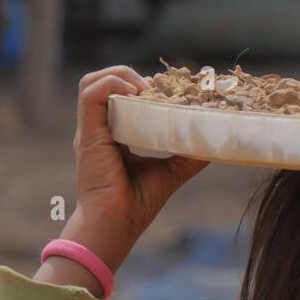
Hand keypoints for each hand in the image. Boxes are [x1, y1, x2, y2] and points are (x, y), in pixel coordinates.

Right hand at [72, 66, 208, 263]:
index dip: (142, 87)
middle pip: (104, 83)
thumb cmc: (136, 205)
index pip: (120, 97)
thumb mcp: (169, 173)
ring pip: (92, 81)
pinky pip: (91, 92)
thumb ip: (187, 156)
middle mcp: (97, 129)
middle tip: (159, 89)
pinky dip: (113, 84)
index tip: (168, 92)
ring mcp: (89, 129)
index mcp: (111, 136)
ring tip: (146, 89)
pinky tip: (136, 94)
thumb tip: (212, 144)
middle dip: (132, 76)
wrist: (116, 224)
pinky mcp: (86, 132)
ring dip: (120, 76)